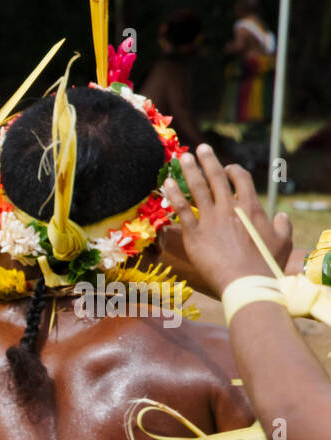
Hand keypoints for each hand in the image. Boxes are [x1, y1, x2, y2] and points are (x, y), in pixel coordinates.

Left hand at [163, 144, 294, 292]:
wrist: (245, 281)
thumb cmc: (266, 264)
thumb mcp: (282, 242)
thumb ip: (282, 226)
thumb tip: (282, 216)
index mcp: (251, 207)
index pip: (241, 180)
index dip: (234, 171)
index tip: (228, 168)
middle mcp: (229, 208)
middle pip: (217, 177)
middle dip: (208, 161)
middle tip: (200, 149)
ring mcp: (210, 219)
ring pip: (198, 188)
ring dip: (190, 170)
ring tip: (182, 157)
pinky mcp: (194, 233)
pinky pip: (181, 209)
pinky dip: (173, 194)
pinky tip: (167, 183)